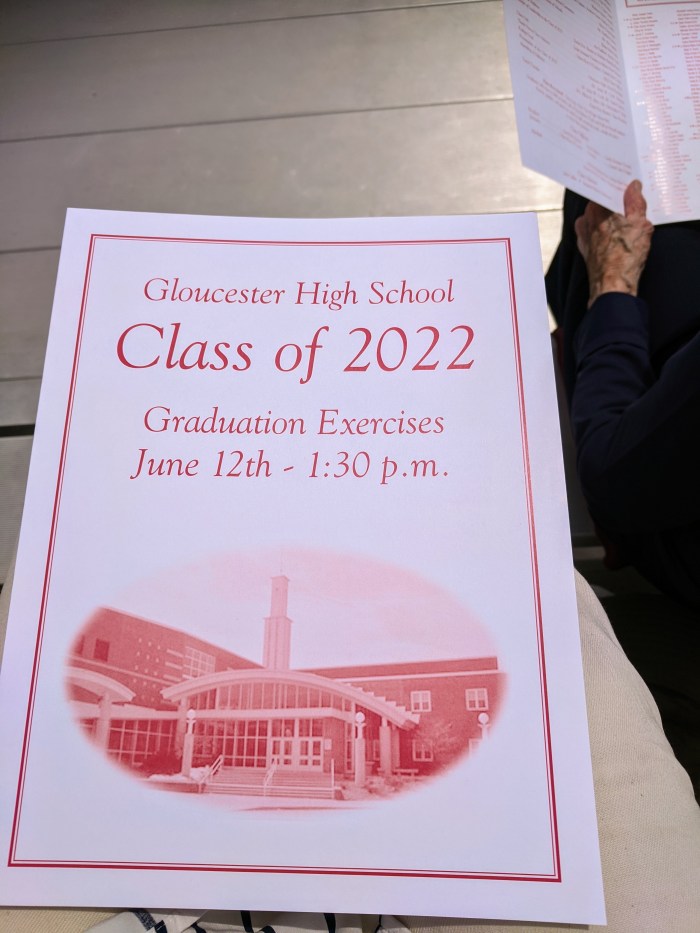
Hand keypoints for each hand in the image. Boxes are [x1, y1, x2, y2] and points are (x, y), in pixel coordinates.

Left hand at [574, 180, 653, 306]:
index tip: (628, 185)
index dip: (617, 187)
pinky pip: (594, 235)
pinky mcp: (586, 250)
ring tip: (626, 222)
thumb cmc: (626, 254)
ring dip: (609, 218)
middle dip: (614, 203)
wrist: (612, 284)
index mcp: (597, 208)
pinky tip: (615, 237)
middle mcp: (586, 220)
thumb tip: (633, 186)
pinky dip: (603, 233)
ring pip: (596, 219)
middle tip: (630, 203)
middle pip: (600, 204)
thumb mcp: (640, 222)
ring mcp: (584, 236)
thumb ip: (635, 201)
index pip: (605, 189)